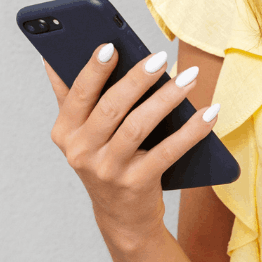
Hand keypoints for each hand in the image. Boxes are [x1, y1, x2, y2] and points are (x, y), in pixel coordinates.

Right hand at [44, 44, 219, 243]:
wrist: (121, 216)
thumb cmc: (104, 160)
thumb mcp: (81, 133)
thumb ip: (69, 97)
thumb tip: (52, 57)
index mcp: (65, 132)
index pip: (78, 94)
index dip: (94, 69)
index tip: (111, 44)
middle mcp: (81, 152)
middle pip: (111, 107)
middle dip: (137, 79)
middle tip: (160, 57)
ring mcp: (108, 171)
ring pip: (138, 126)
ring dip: (167, 98)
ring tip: (189, 77)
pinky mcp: (136, 184)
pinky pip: (168, 151)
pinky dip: (192, 130)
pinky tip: (209, 112)